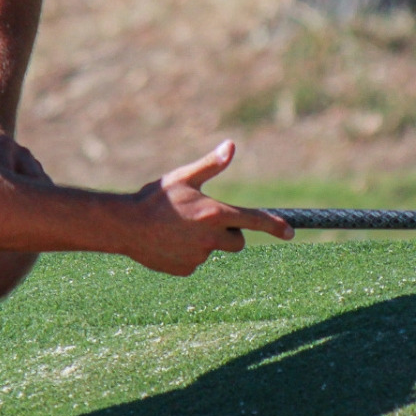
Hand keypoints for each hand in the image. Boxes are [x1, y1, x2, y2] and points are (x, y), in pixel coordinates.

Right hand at [126, 140, 292, 275]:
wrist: (125, 225)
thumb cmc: (155, 198)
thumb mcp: (184, 177)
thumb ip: (211, 165)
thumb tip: (232, 146)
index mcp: (214, 213)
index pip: (255, 221)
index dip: (275, 226)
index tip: (290, 233)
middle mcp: (210, 238)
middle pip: (236, 241)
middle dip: (228, 233)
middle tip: (204, 220)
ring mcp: (198, 257)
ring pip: (212, 250)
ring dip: (203, 242)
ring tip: (177, 228)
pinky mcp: (185, 269)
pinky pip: (194, 262)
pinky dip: (187, 254)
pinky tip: (169, 242)